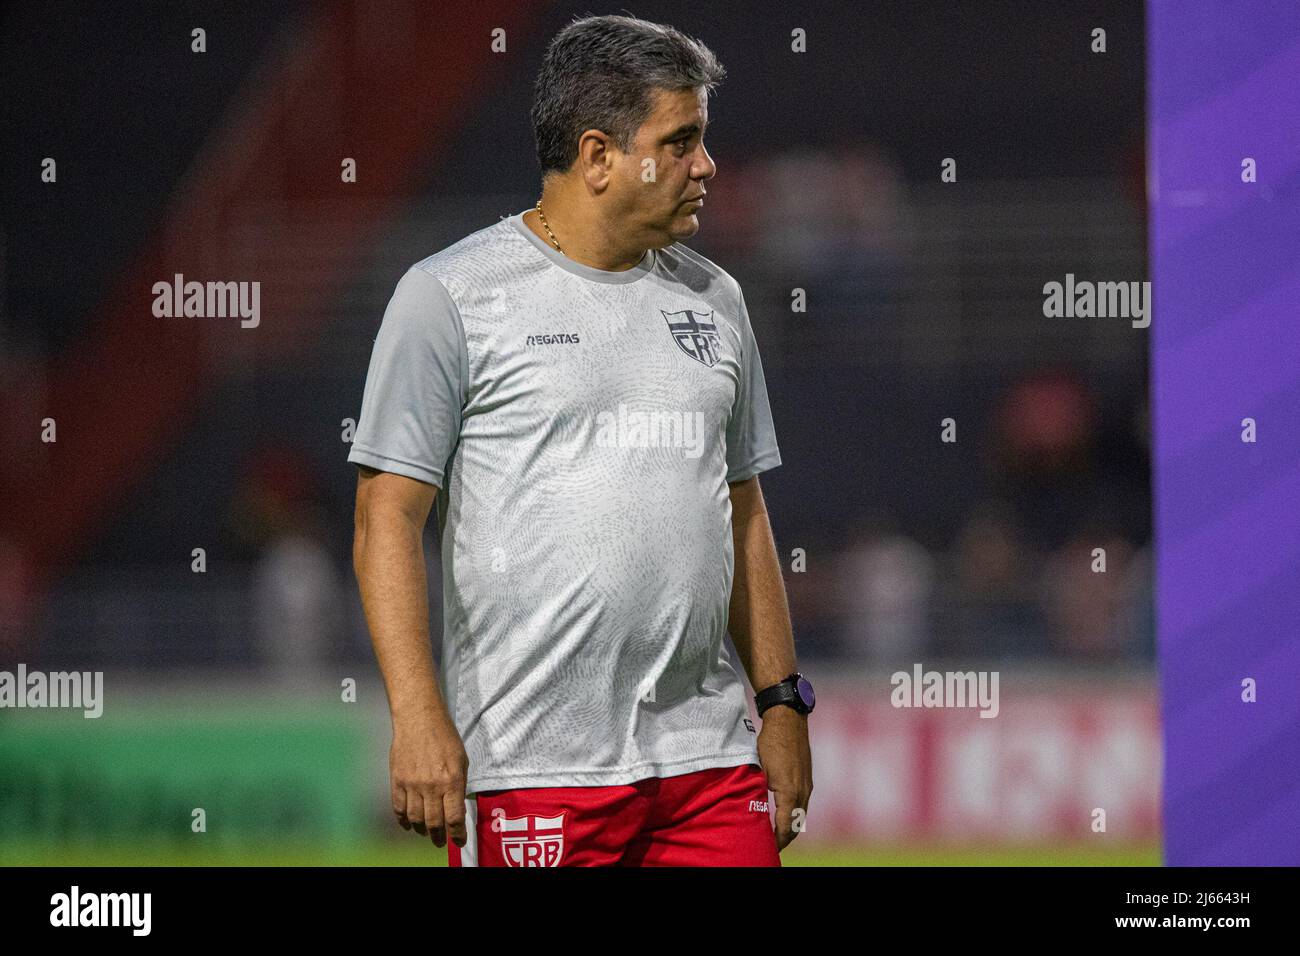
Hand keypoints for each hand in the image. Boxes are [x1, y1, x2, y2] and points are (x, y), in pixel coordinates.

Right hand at [389, 708, 469, 847]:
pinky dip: (403, 820)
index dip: (457, 835)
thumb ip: (459, 785)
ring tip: (426, 833)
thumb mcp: (461, 760)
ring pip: (416, 819)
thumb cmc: (444, 736)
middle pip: (434, 823)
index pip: (454, 818)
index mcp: (452, 780)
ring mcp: (413, 784)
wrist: (419, 718)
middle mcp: (432, 786)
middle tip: (440, 841)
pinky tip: (409, 824)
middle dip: (439, 837)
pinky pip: (399, 808)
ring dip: (422, 830)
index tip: (458, 841)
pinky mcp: (397, 780)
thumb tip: (457, 807)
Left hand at [756, 705, 812, 850]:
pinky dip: (794, 815)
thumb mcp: (760, 769)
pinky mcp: (807, 779)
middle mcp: (803, 792)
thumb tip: (751, 810)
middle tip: (771, 847)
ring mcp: (807, 785)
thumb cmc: (770, 742)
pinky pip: (803, 804)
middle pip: (796, 825)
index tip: (767, 848)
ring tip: (776, 835)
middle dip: (785, 838)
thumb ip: (759, 791)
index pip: (785, 827)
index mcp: (790, 792)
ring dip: (790, 827)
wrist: (788, 720)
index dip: (776, 841)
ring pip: (801, 815)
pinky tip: (784, 815)